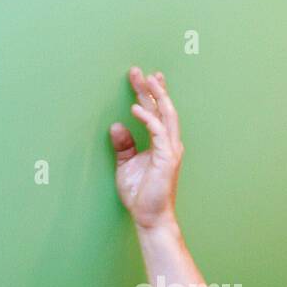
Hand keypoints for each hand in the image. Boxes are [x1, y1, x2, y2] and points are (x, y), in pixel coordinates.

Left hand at [109, 67, 183, 230]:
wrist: (149, 216)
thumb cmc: (140, 193)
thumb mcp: (126, 164)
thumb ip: (123, 144)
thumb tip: (116, 125)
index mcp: (161, 143)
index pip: (156, 112)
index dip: (150, 94)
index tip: (142, 77)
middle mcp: (169, 143)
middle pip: (162, 108)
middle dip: (152, 88)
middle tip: (138, 71)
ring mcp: (170, 150)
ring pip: (167, 115)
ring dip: (156, 96)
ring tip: (145, 80)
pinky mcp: (166, 158)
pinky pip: (159, 132)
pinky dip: (148, 118)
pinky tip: (135, 108)